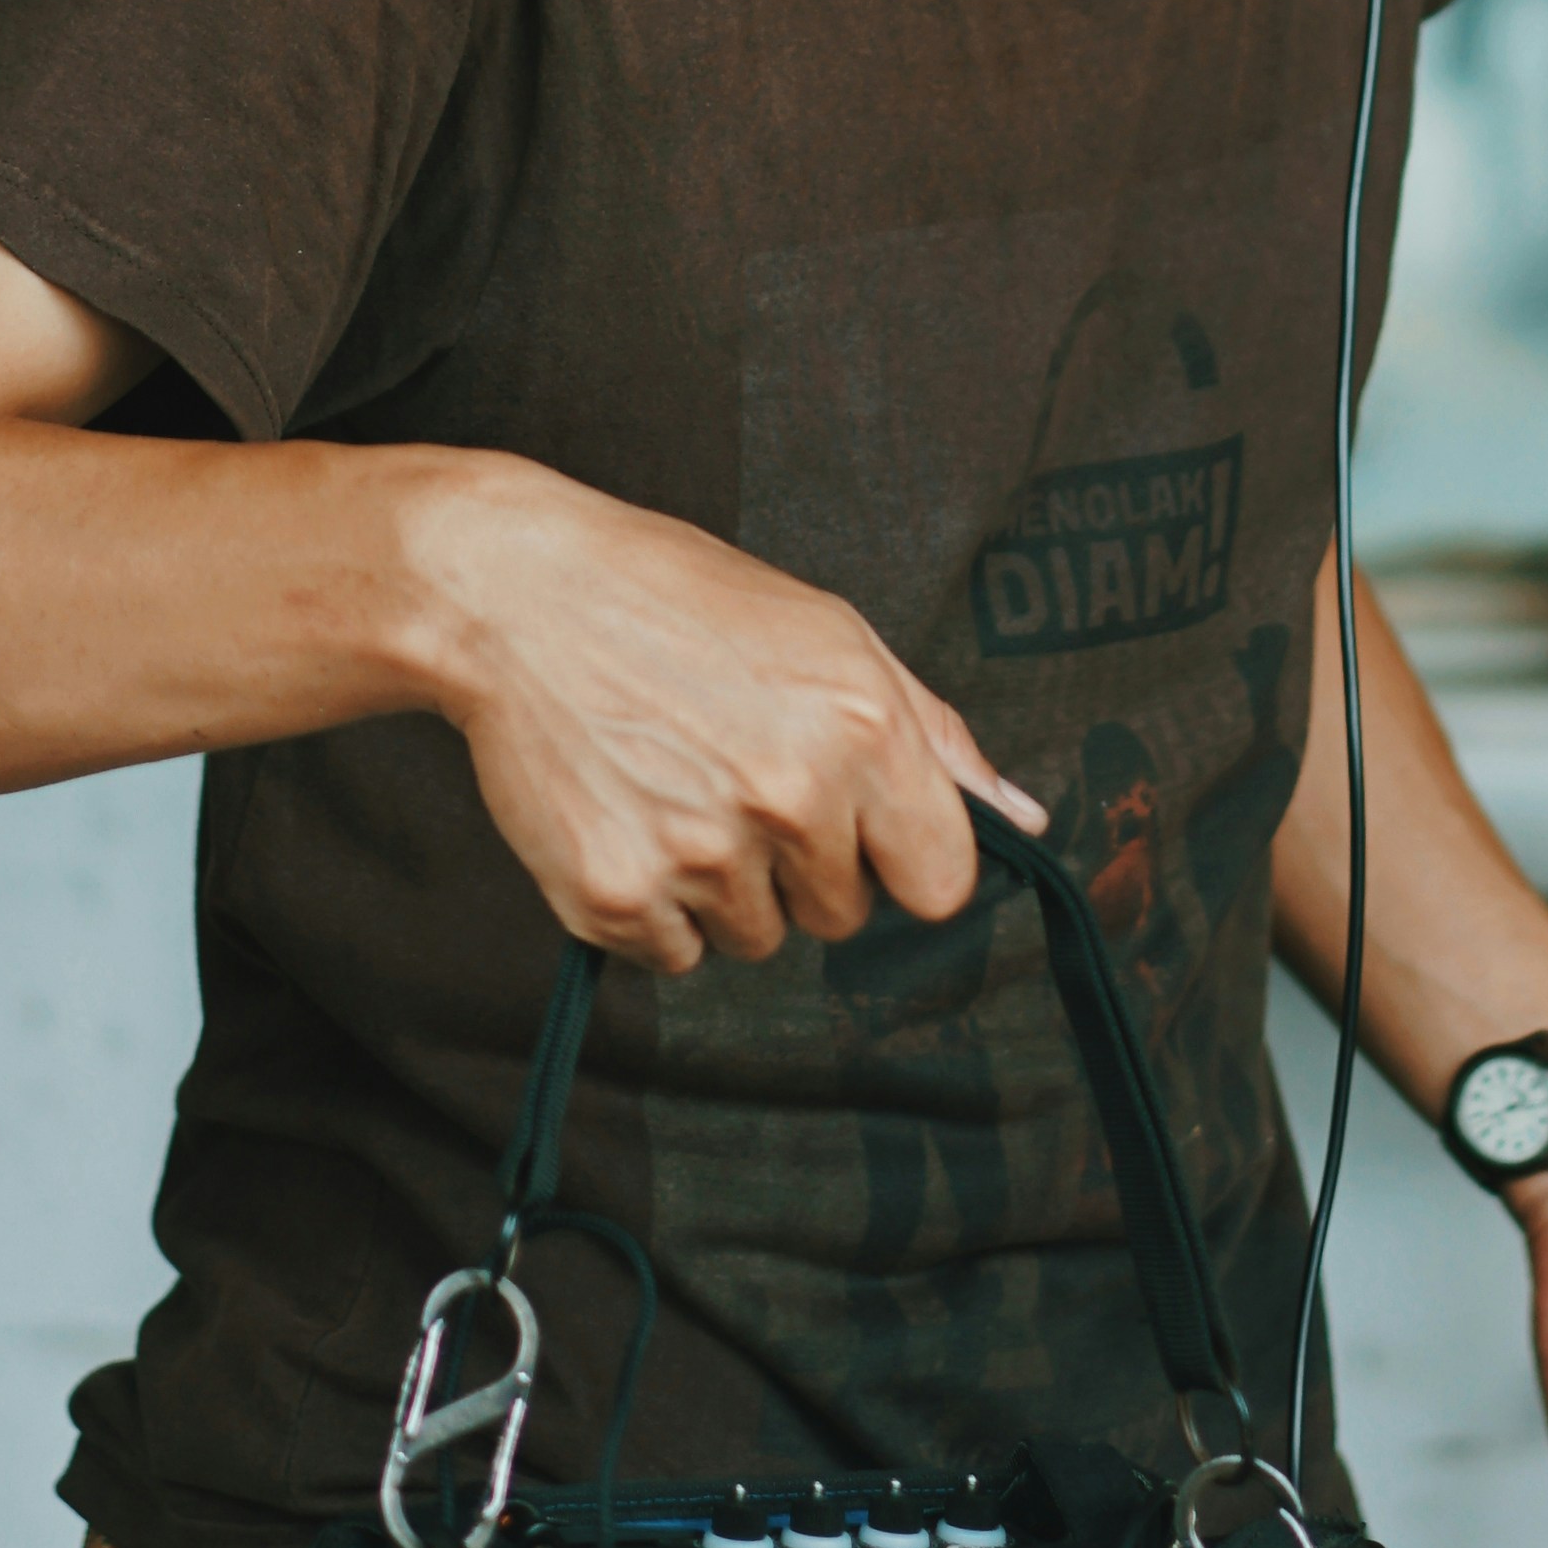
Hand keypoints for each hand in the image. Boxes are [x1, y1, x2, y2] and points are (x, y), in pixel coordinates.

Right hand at [403, 454, 1046, 970]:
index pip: (940, 883)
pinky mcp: (618, 898)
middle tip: (731, 765)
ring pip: (755, 936)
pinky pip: (675, 953)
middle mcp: (791, 799)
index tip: (854, 823)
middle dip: (800, 862)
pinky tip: (626, 811)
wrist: (520, 594)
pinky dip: (653, 904)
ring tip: (671, 778)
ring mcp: (701, 855)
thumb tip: (1027, 824)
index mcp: (863, 728)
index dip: (898, 857)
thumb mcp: (831, 636)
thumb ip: (935, 738)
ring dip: (723, 884)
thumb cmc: (682, 601)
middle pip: (841, 915)